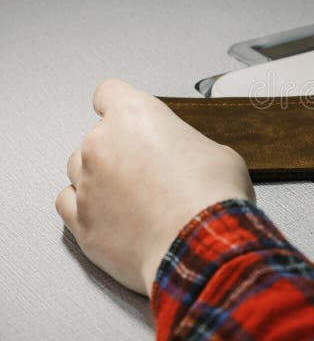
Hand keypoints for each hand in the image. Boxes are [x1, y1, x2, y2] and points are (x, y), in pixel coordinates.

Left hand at [55, 79, 254, 295]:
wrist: (204, 247)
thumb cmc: (213, 198)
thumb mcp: (218, 153)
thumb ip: (188, 147)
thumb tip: (189, 160)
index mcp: (135, 115)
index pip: (109, 93)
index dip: (120, 105)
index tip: (125, 116)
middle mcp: (101, 144)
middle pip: (96, 136)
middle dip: (118, 150)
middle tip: (149, 169)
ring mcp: (86, 184)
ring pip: (79, 170)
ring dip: (100, 178)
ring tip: (133, 196)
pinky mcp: (80, 223)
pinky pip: (68, 204)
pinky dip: (86, 207)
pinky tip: (111, 213)